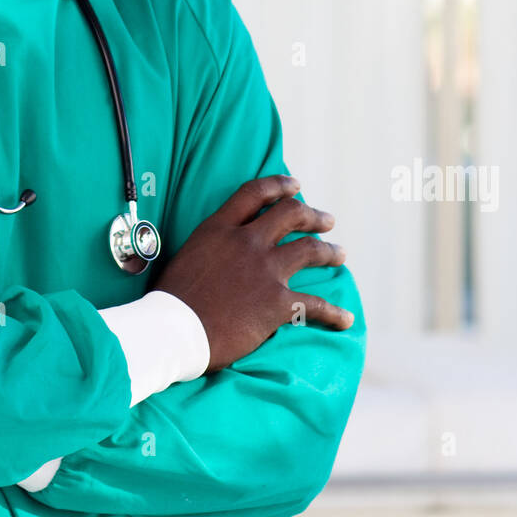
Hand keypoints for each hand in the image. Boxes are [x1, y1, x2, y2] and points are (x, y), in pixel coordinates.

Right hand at [149, 174, 352, 372]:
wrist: (175, 331)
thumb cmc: (172, 299)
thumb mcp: (189, 254)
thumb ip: (212, 245)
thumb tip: (224, 251)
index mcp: (220, 228)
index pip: (254, 193)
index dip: (279, 185)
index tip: (295, 185)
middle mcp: (247, 241)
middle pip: (290, 214)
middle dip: (313, 215)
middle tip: (326, 221)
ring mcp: (265, 270)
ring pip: (310, 249)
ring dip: (329, 251)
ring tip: (339, 254)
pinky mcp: (277, 302)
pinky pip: (315, 304)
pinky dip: (333, 313)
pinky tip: (344, 318)